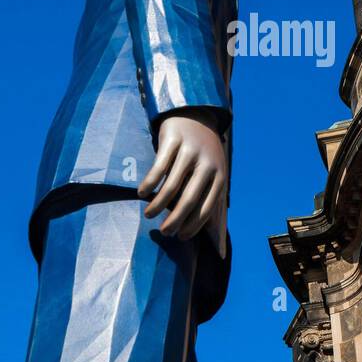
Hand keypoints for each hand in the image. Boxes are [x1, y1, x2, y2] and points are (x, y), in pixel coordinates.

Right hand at [137, 110, 226, 241]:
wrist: (195, 114)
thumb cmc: (204, 154)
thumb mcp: (215, 174)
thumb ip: (213, 202)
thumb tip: (216, 246)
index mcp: (220, 175)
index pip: (207, 207)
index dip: (193, 225)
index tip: (180, 237)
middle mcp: (207, 164)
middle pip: (188, 199)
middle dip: (175, 219)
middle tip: (164, 231)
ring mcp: (190, 151)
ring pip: (171, 185)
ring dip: (157, 204)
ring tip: (148, 214)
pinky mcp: (173, 141)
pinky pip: (158, 167)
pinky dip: (149, 183)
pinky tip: (142, 193)